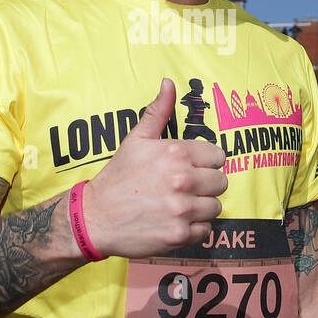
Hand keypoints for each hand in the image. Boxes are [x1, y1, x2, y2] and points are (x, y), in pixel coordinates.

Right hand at [82, 79, 226, 258]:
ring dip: (201, 207)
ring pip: (215, 207)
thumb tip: (169, 83)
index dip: (206, 162)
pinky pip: (206, 230)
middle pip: (221, 182)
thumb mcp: (136, 139)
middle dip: (205, 185)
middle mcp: (183, 180)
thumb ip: (158, 111)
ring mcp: (182, 209)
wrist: (95, 217)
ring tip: (179, 205)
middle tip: (184, 188)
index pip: (219, 156)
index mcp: (176, 152)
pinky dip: (194, 228)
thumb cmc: (118, 177)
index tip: (191, 168)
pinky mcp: (180, 235)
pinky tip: (175, 221)